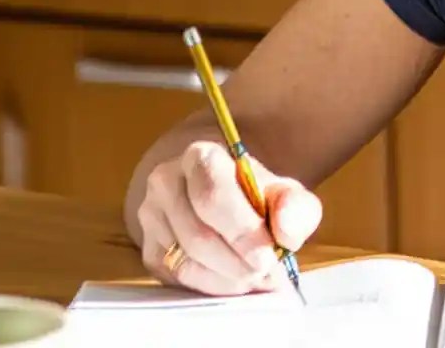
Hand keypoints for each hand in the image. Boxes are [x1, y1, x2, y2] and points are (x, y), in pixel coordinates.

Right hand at [135, 141, 322, 295]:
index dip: (241, 232)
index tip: (269, 257)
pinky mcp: (149, 249)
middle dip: (238, 263)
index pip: (213, 196)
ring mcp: (151, 217)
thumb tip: (287, 232)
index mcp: (200, 157)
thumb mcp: (284, 193)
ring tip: (258, 280)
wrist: (225, 193)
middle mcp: (166, 182)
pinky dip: (212, 287)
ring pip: (185, 262)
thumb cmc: (256, 194)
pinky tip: (236, 283)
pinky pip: (177, 279)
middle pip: (198, 235)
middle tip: (269, 276)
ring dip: (227, 279)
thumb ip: (295, 208)